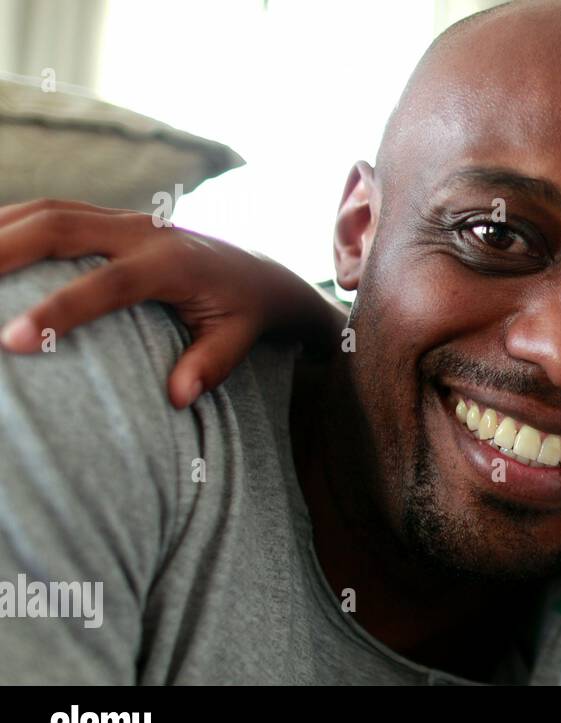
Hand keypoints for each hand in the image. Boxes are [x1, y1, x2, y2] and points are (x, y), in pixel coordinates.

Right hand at [0, 199, 342, 407]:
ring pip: (48, 210)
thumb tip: (180, 397)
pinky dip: (9, 222)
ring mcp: (122, 219)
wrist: (258, 269)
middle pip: (61, 227)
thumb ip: (212, 365)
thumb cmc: (243, 311)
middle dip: (3, 251)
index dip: (60, 309)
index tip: (12, 342)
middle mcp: (143, 231)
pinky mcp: (107, 218)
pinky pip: (49, 210)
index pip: (109, 284)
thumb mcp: (239, 338)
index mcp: (173, 263)